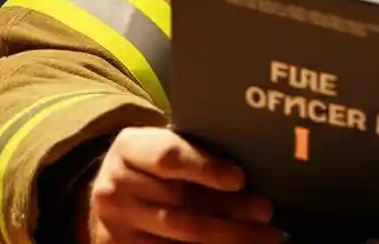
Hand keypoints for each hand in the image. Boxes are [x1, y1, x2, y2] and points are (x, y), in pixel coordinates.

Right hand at [84, 126, 284, 243]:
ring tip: (266, 237)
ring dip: (229, 240)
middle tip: (267, 213)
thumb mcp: (165, 145)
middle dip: (231, 215)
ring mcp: (117, 227)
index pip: (168, 157)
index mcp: (129, 149)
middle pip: (182, 211)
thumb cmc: (153, 163)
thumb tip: (251, 174)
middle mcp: (115, 189)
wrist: (112, 192)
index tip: (239, 179)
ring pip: (182, 240)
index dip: (206, 169)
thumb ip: (198, 152)